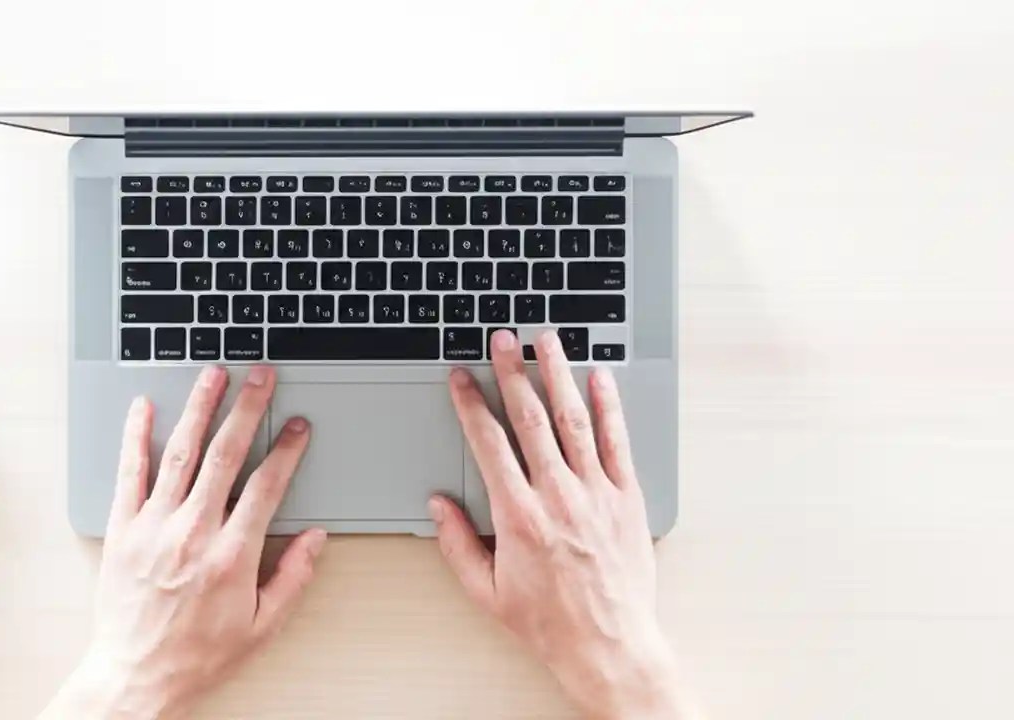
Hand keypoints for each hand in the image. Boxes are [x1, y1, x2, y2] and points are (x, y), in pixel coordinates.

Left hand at [42, 365, 325, 719]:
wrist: (136, 676)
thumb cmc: (198, 656)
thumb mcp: (262, 627)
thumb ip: (293, 579)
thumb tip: (316, 539)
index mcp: (232, 555)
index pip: (267, 486)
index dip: (287, 449)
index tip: (299, 425)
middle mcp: (193, 532)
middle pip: (225, 455)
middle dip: (247, 408)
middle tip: (261, 375)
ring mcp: (154, 527)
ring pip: (179, 453)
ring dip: (199, 409)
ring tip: (212, 375)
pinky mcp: (123, 529)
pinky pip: (129, 474)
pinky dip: (135, 437)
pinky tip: (144, 408)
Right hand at [432, 330, 700, 719]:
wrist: (608, 645)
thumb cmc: (548, 623)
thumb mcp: (486, 591)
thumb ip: (457, 544)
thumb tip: (439, 505)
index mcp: (518, 515)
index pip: (488, 443)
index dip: (471, 404)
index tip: (461, 377)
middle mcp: (557, 496)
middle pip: (530, 419)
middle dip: (512, 372)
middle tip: (502, 339)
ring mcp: (596, 493)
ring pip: (574, 420)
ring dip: (558, 375)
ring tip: (549, 341)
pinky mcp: (626, 499)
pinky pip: (617, 443)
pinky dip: (609, 407)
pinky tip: (601, 379)